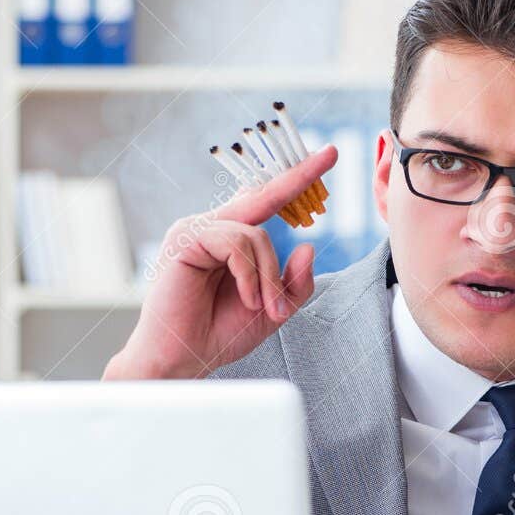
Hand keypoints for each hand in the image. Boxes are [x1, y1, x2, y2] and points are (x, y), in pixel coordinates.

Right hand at [103, 145, 335, 379]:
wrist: (182, 359)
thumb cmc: (219, 334)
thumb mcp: (272, 309)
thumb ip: (292, 282)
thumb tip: (309, 247)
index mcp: (229, 239)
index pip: (265, 199)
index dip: (295, 177)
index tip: (328, 156)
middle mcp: (212, 226)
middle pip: (263, 197)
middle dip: (299, 176)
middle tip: (331, 155)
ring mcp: (196, 230)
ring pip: (255, 234)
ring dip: (268, 275)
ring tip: (266, 308)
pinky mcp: (185, 240)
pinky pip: (236, 243)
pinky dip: (249, 274)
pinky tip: (247, 298)